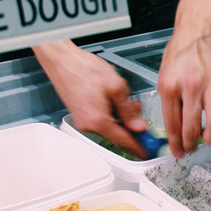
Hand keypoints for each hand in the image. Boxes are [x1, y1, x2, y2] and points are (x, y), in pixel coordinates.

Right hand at [34, 40, 148, 159]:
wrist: (62, 60)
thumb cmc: (83, 68)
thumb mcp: (116, 87)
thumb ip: (128, 111)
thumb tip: (138, 126)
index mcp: (97, 121)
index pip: (123, 141)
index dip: (139, 146)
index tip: (149, 150)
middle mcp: (88, 125)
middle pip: (116, 135)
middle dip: (132, 127)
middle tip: (143, 118)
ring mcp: (82, 121)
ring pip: (109, 126)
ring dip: (122, 118)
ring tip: (129, 102)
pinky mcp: (80, 115)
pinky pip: (100, 120)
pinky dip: (111, 114)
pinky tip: (115, 101)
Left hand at [158, 31, 210, 157]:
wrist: (200, 33)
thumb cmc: (181, 55)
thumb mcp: (164, 78)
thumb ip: (168, 103)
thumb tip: (173, 130)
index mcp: (170, 87)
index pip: (172, 126)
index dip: (176, 144)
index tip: (178, 152)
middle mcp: (191, 87)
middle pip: (192, 130)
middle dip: (192, 145)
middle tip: (193, 148)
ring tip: (209, 137)